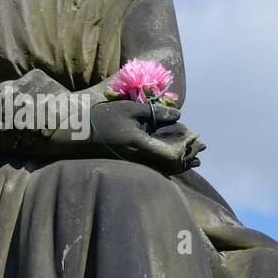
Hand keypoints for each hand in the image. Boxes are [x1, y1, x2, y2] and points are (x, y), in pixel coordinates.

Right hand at [90, 100, 204, 172]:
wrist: (76, 137)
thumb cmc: (102, 119)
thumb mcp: (129, 109)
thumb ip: (155, 112)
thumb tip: (178, 114)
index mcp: (141, 146)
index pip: (173, 154)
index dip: (187, 147)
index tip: (196, 135)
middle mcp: (140, 160)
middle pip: (172, 165)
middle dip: (189, 155)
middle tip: (202, 146)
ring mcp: (134, 164)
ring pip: (164, 169)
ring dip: (181, 162)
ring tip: (195, 158)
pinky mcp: (130, 164)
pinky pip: (155, 168)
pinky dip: (169, 164)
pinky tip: (174, 161)